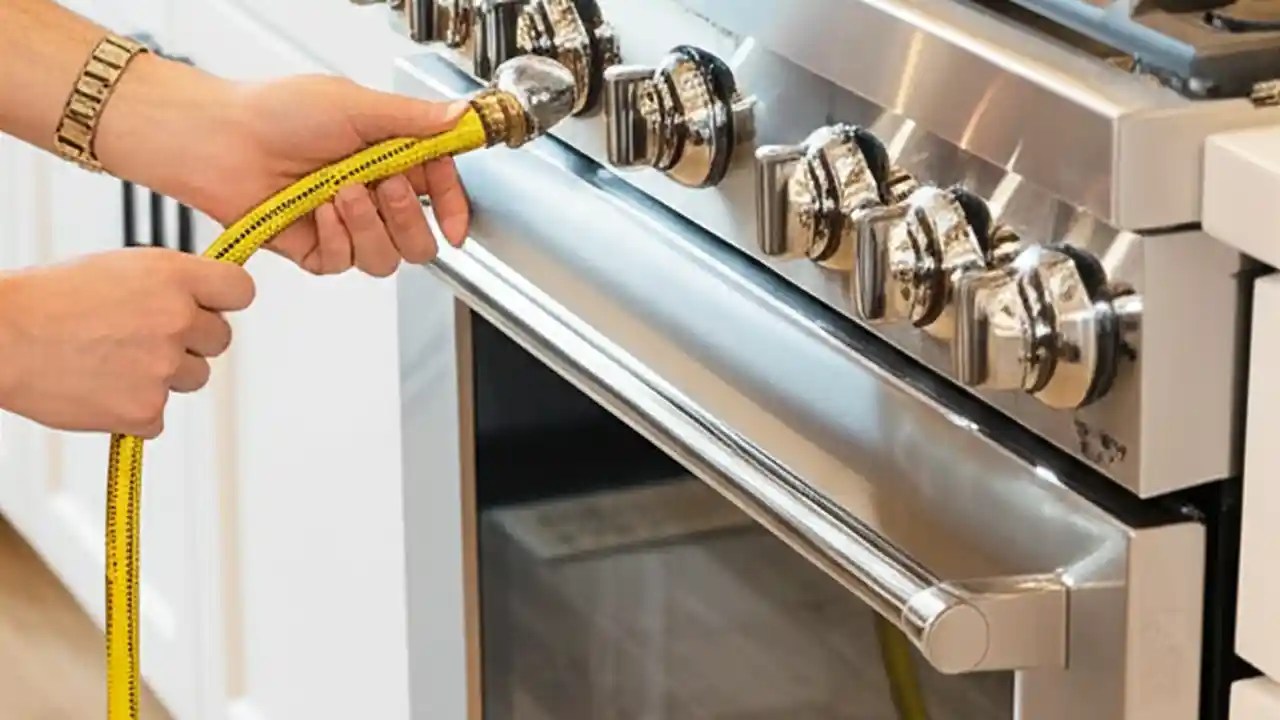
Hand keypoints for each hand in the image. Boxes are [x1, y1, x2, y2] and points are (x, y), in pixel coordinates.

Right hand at [0, 247, 255, 437]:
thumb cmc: (50, 300)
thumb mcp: (123, 268)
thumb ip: (174, 284)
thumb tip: (210, 301)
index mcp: (173, 276)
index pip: (241, 290)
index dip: (225, 299)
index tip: (212, 305)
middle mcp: (176, 320)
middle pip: (220, 340)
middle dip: (192, 341)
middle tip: (144, 336)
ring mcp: (162, 368)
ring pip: (194, 378)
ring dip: (165, 374)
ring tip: (113, 359)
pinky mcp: (144, 411)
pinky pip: (159, 415)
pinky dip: (134, 409)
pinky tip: (99, 387)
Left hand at [202, 75, 472, 276]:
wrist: (220, 139)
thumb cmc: (276, 112)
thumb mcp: (355, 105)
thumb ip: (413, 118)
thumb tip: (458, 116)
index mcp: (389, 158)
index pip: (439, 194)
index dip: (452, 211)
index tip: (453, 222)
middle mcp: (372, 195)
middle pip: (419, 240)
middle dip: (407, 218)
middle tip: (383, 186)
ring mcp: (346, 225)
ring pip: (386, 258)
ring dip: (368, 227)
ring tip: (340, 194)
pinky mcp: (317, 248)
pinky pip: (344, 262)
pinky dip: (334, 237)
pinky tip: (315, 211)